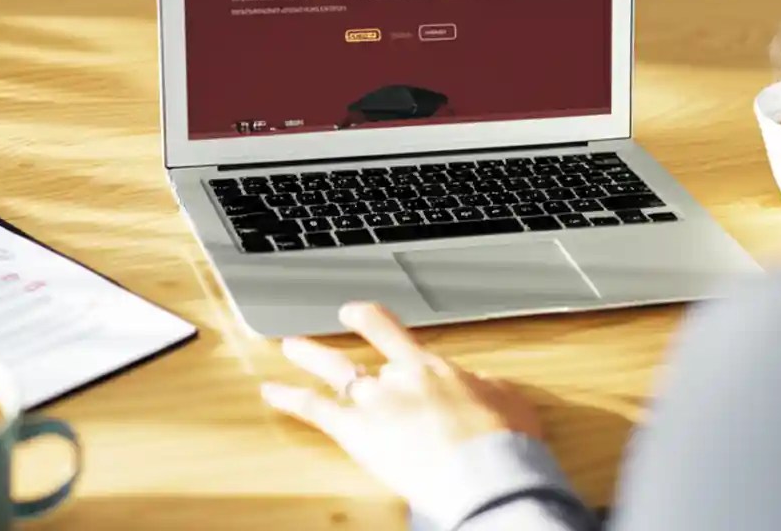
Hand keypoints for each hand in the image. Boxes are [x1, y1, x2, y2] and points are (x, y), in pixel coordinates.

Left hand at [261, 302, 540, 507]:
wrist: (486, 468)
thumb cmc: (504, 441)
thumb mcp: (509, 403)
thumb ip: (488, 390)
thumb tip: (484, 386)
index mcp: (431, 369)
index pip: (394, 333)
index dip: (371, 320)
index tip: (357, 312)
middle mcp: (398, 377)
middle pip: (361, 350)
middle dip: (339, 338)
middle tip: (322, 326)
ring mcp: (374, 402)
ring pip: (333, 372)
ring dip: (308, 357)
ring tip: (290, 347)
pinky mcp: (357, 431)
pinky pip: (315, 409)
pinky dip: (290, 397)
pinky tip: (271, 391)